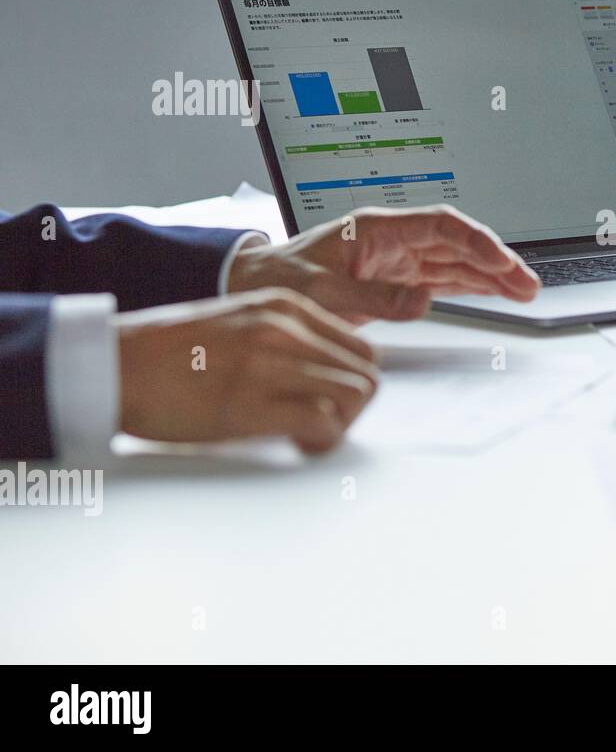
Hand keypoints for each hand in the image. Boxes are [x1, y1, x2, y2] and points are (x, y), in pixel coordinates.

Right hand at [114, 289, 379, 453]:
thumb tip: (324, 374)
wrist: (115, 364)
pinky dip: (322, 441)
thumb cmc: (169, 354)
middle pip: (366, 372)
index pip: (361, 346)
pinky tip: (298, 445)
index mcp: (284, 306)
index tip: (335, 400)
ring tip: (309, 436)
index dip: (354, 381)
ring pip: (355, 394)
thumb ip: (286, 340)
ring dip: (342, 425)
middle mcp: (284, 328)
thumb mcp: (241, 324)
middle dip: (355, 407)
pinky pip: (323, 422)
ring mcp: (269, 362)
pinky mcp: (252, 401)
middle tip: (326, 423)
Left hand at [228, 205, 539, 322]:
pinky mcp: (398, 280)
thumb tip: (422, 301)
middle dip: (495, 261)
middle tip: (526, 283)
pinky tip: (495, 293)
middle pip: (458, 243)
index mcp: (378, 228)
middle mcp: (395, 240)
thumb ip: (373, 297)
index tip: (499, 261)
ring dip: (491, 275)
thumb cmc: (280, 279)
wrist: (256, 285)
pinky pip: (445, 279)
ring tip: (525, 290)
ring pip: (457, 262)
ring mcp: (399, 260)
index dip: (474, 240)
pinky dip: (472, 286)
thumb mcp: (321, 291)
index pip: (440, 225)